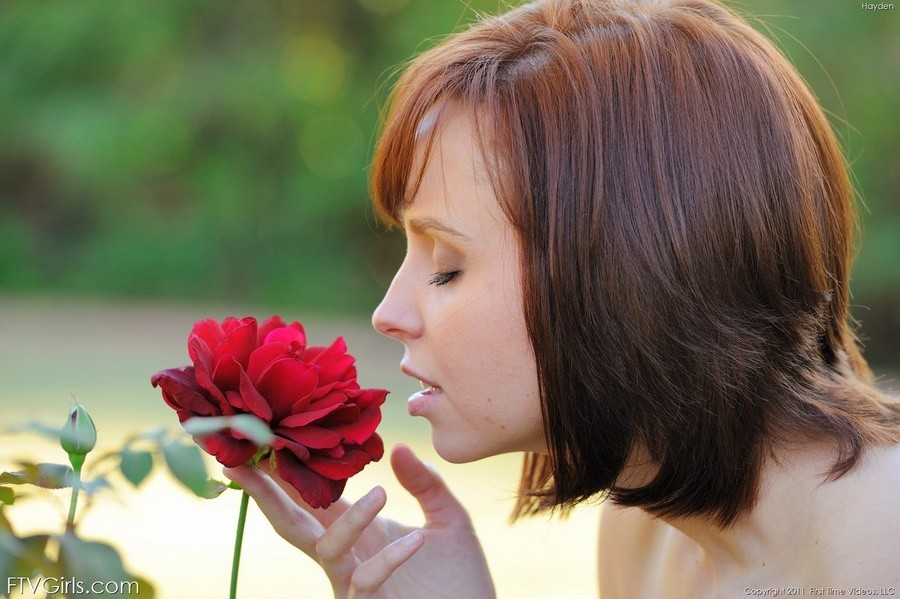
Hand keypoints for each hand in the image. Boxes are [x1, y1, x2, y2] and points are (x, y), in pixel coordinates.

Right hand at [224, 444, 495, 598]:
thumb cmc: (461, 579)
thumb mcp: (449, 520)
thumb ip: (425, 484)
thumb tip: (396, 447)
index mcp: (360, 530)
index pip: (314, 496)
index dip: (287, 471)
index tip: (263, 437)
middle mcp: (348, 557)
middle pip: (292, 523)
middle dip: (267, 494)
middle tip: (246, 464)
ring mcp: (353, 586)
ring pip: (327, 549)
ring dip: (349, 519)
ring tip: (382, 493)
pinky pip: (365, 581)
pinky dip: (388, 558)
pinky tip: (418, 539)